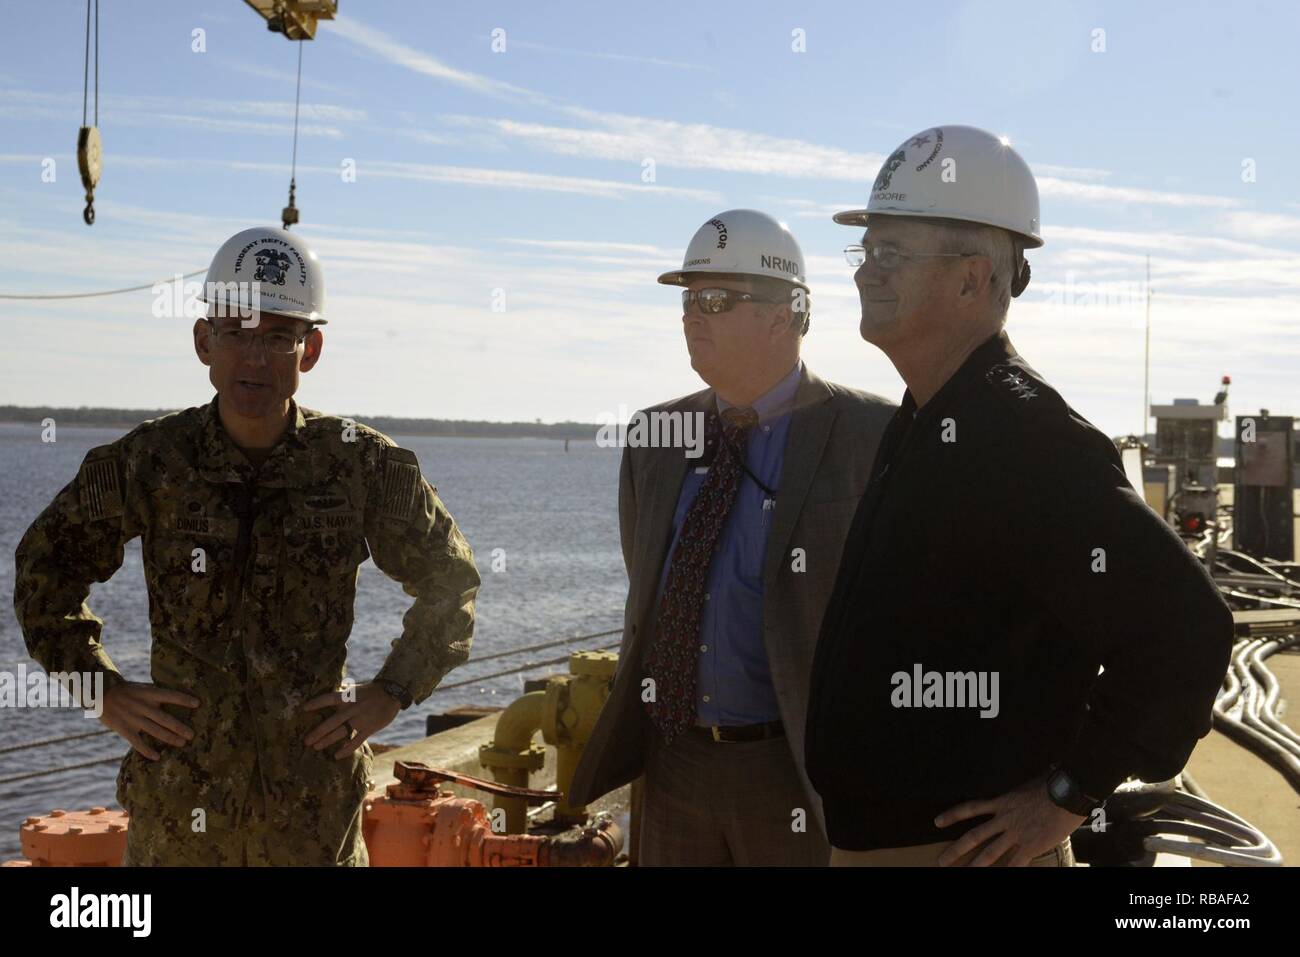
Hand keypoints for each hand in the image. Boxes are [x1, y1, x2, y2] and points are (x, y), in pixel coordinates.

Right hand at [100, 682, 199, 760]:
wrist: (101, 694)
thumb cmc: (128, 691)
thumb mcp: (143, 688)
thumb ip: (157, 696)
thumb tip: (179, 700)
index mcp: (149, 694)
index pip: (170, 695)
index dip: (183, 699)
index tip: (198, 703)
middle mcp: (143, 706)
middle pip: (165, 718)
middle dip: (179, 727)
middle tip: (192, 735)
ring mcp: (133, 718)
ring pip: (155, 731)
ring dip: (169, 738)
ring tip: (182, 743)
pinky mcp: (124, 729)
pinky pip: (137, 742)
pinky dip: (147, 750)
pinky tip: (157, 757)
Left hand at [303, 681, 401, 759]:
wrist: (392, 693)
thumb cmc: (371, 691)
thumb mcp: (355, 689)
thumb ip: (342, 693)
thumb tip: (330, 691)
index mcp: (348, 697)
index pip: (329, 699)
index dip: (316, 703)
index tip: (303, 708)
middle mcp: (352, 708)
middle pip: (332, 721)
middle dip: (318, 732)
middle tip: (306, 741)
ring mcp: (360, 719)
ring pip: (341, 732)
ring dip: (328, 740)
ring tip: (316, 747)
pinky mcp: (369, 728)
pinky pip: (356, 741)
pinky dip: (346, 749)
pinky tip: (337, 755)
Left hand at [934, 772, 1084, 865]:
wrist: (1066, 793)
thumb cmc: (1051, 784)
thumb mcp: (1026, 785)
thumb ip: (1017, 794)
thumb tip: (1019, 792)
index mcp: (1002, 802)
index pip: (971, 808)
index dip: (952, 815)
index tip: (937, 821)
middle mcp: (1004, 819)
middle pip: (974, 836)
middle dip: (956, 850)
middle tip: (942, 861)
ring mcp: (1016, 833)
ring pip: (990, 853)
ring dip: (976, 866)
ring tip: (963, 873)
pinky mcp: (1030, 845)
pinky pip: (1015, 863)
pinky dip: (1007, 871)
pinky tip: (999, 876)